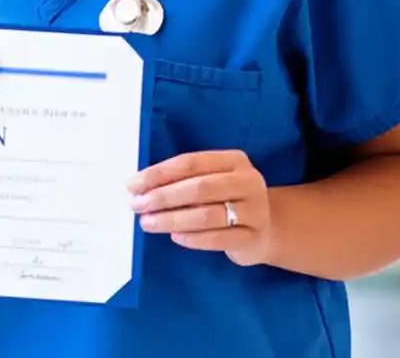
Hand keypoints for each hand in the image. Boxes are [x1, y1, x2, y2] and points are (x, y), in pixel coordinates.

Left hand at [127, 150, 272, 266]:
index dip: (159, 173)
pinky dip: (192, 238)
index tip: (133, 184)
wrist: (266, 228)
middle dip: (163, 197)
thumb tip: (140, 188)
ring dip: (172, 219)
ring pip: (207, 215)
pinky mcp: (253, 238)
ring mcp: (255, 210)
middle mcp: (248, 181)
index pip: (191, 162)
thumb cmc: (227, 200)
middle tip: (136, 205)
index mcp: (234, 160)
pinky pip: (217, 239)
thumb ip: (184, 180)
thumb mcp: (212, 181)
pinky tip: (174, 236)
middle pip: (199, 187)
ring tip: (148, 223)